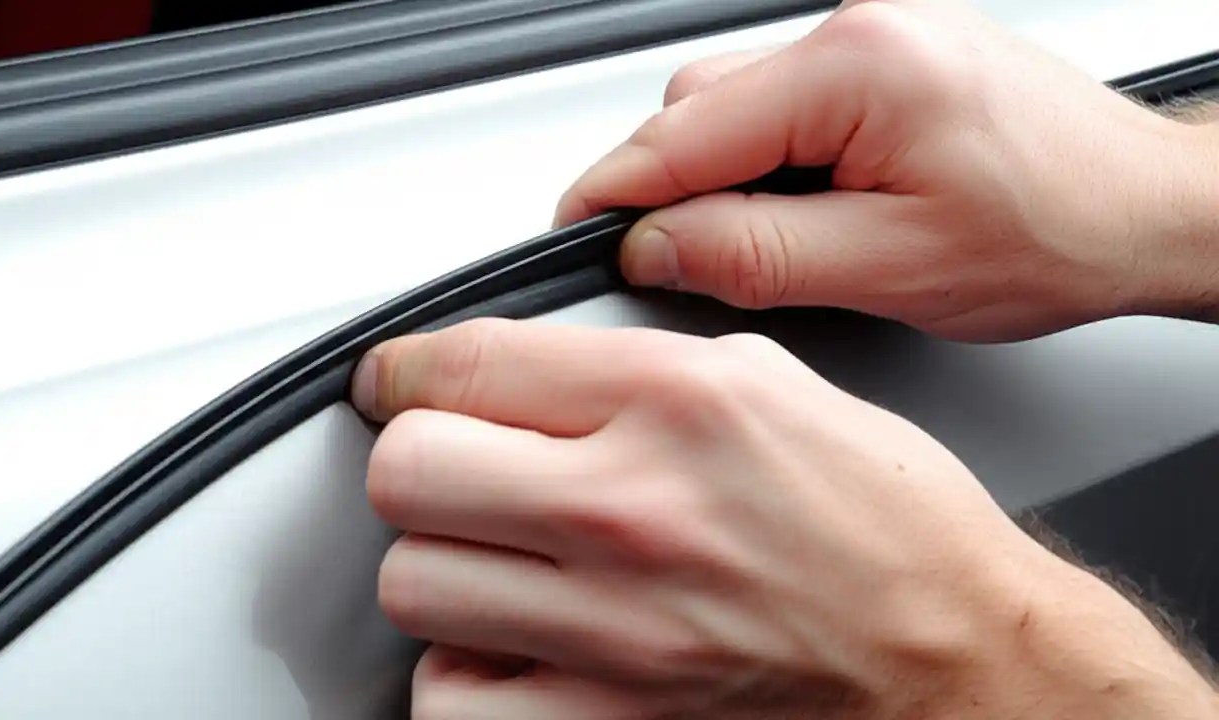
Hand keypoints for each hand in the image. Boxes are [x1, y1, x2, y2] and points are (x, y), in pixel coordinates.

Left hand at [353, 319, 1217, 718]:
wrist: (959, 662)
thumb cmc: (890, 529)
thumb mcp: (775, 387)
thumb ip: (638, 365)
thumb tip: (530, 369)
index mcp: (676, 403)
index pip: (464, 363)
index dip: (406, 369)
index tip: (400, 383)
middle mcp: (636, 511)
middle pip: (407, 471)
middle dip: (418, 462)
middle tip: (454, 471)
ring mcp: (617, 631)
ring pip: (412, 585)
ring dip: (443, 570)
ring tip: (498, 564)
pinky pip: (453, 703)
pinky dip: (469, 676)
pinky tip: (517, 648)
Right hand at [556, 0, 1218, 340]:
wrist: (1147, 208)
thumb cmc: (1061, 227)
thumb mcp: (890, 267)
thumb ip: (756, 253)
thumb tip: (658, 244)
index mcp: (856, 68)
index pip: (685, 129)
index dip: (615, 187)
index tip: (575, 226)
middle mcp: (860, 33)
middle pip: (700, 105)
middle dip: (669, 185)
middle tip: (673, 261)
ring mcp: (874, 40)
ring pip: (739, 105)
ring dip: (723, 175)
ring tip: (768, 243)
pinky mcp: (886, 62)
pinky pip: (787, 104)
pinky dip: (768, 160)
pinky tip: (803, 209)